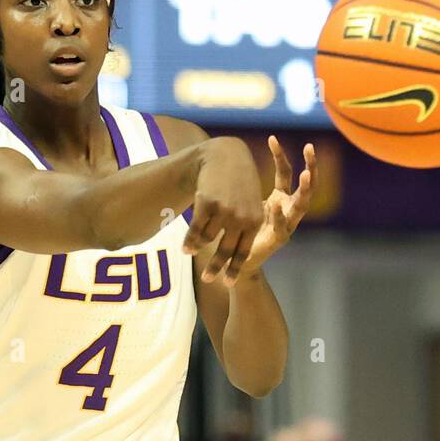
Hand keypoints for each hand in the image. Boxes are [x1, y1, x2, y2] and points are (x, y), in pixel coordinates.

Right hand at [183, 138, 263, 285]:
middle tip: (207, 280)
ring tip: (190, 254)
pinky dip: (190, 240)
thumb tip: (235, 254)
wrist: (225, 156)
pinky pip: (196, 229)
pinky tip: (185, 249)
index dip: (235, 268)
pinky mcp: (207, 203)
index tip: (228, 284)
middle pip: (225, 250)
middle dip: (215, 267)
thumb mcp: (249, 204)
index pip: (243, 250)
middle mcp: (240, 217)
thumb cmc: (238, 184)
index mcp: (254, 220)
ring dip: (198, 248)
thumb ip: (245, 227)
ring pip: (207, 239)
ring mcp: (223, 210)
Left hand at [238, 137, 315, 277]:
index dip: (280, 155)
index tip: (272, 137)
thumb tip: (228, 158)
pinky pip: (282, 226)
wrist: (237, 261)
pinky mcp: (279, 239)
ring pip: (302, 204)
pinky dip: (279, 216)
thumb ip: (241, 186)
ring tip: (307, 174)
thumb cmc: (240, 228)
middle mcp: (289, 209)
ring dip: (307, 188)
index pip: (285, 172)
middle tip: (310, 147)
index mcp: (281, 197)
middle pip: (306, 185)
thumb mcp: (242, 202)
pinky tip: (276, 205)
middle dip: (311, 166)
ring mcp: (287, 224)